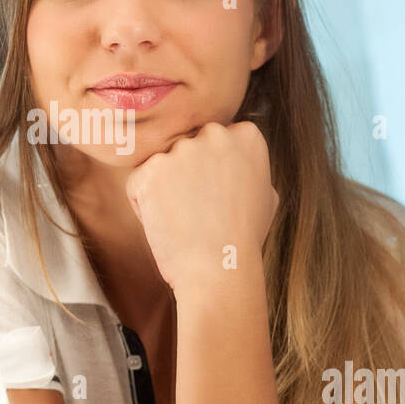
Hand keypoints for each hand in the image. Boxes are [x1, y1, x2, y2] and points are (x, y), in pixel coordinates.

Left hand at [124, 121, 278, 292]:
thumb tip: (238, 161)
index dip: (213, 173)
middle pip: (186, 148)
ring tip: (185, 220)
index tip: (222, 199)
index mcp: (246, 135)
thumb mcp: (265, 195)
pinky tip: (169, 225)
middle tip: (201, 211)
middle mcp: (215, 134)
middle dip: (186, 176)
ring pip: (161, 165)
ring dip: (165, 190)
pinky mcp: (151, 170)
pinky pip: (139, 183)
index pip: (215, 141)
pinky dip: (146, 206)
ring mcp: (182, 150)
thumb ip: (248, 167)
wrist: (220, 269)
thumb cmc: (243, 240)